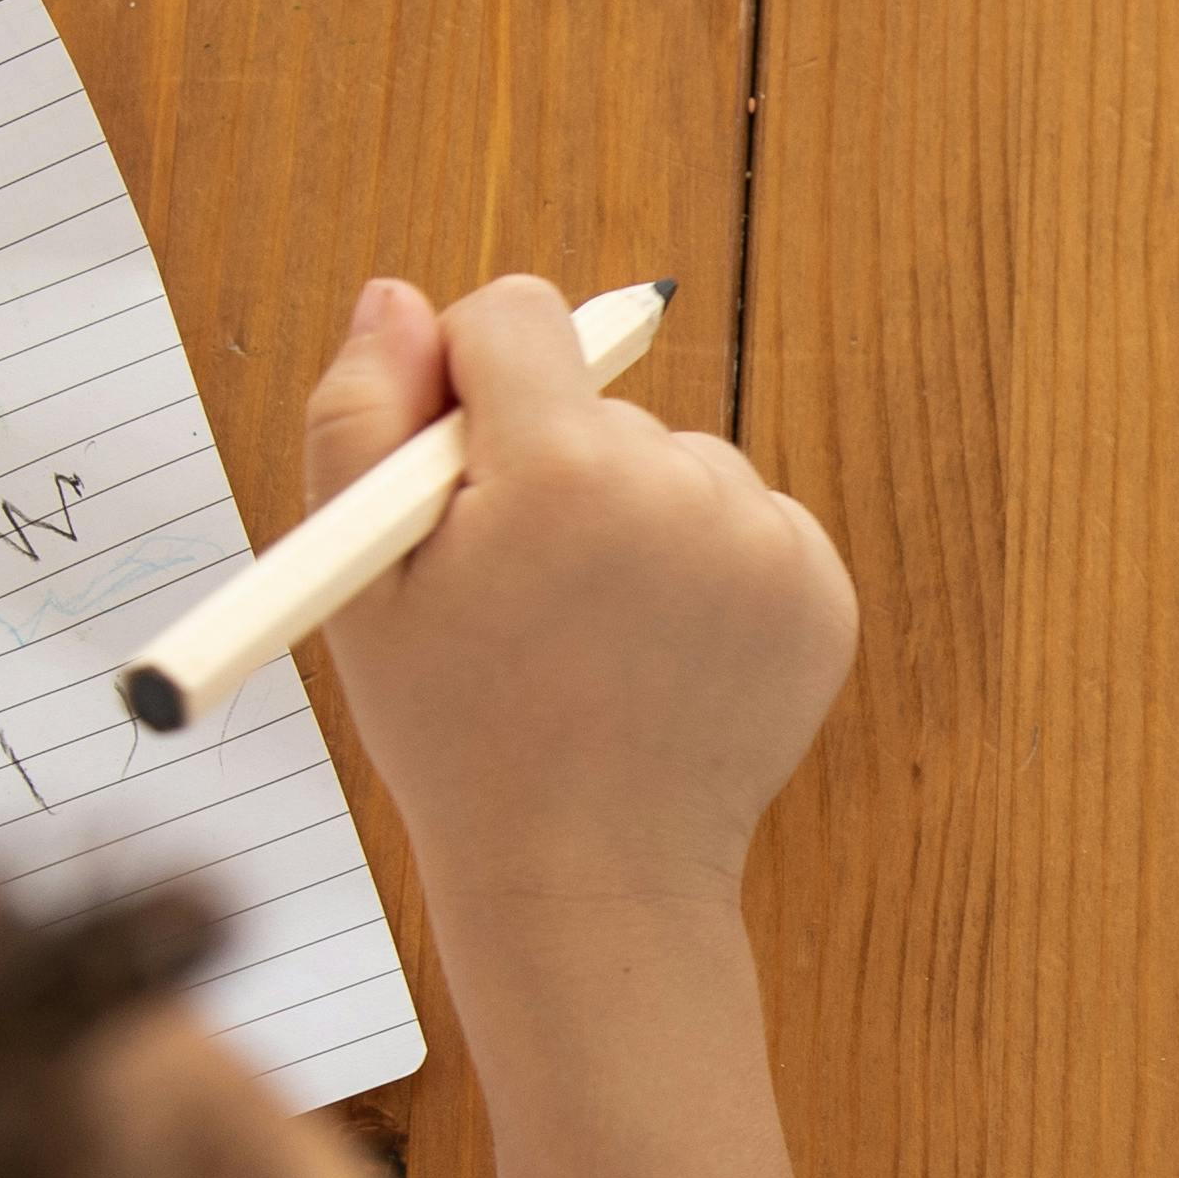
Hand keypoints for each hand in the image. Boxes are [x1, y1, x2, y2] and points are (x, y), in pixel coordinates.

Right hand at [306, 274, 856, 922]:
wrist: (590, 882)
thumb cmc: (456, 735)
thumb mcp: (358, 581)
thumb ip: (361, 415)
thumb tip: (398, 296)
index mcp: (559, 467)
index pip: (518, 314)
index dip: (469, 378)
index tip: (460, 469)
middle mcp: (680, 484)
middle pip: (595, 399)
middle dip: (546, 465)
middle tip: (520, 599)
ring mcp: (764, 540)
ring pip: (672, 461)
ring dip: (627, 519)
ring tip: (590, 639)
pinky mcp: (820, 589)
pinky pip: (741, 522)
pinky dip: (698, 569)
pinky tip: (657, 654)